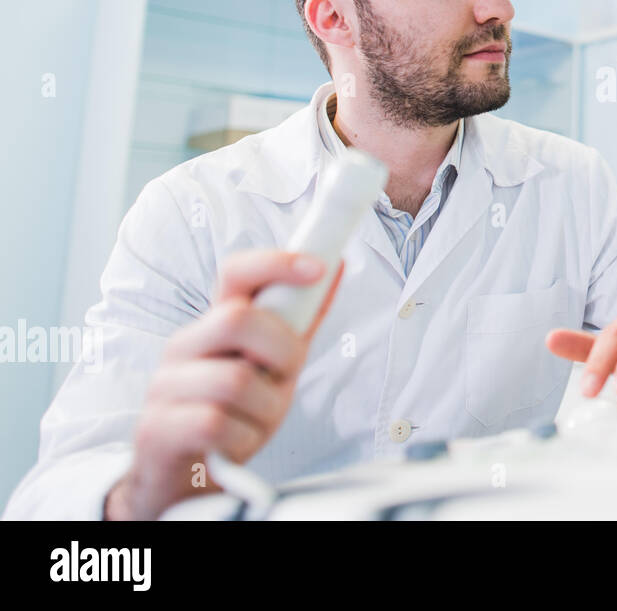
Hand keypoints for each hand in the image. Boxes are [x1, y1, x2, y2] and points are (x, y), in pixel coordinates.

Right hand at [104, 249, 342, 520]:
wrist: (185, 479)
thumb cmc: (235, 414)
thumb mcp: (275, 366)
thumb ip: (300, 323)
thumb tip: (335, 266)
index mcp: (214, 325)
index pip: (236, 272)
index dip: (277, 263)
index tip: (319, 267)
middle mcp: (183, 346)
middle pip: (237, 319)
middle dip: (281, 351)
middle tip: (282, 378)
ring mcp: (164, 386)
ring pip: (234, 379)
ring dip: (265, 408)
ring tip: (257, 421)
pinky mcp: (156, 429)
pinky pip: (215, 423)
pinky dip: (242, 438)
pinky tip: (236, 443)